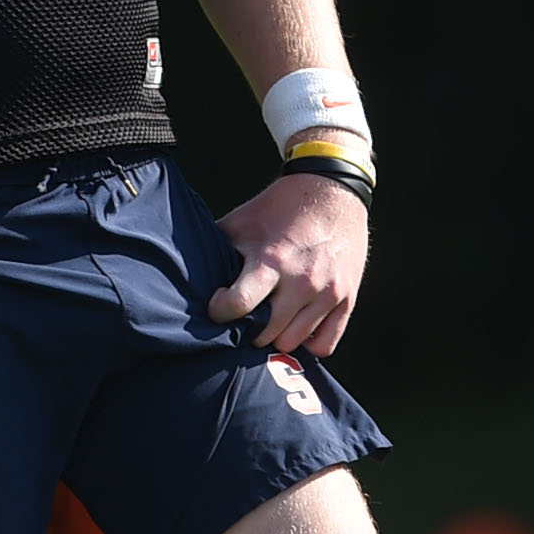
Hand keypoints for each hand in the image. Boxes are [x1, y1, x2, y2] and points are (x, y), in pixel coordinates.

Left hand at [208, 172, 367, 355]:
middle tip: (243, 316)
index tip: (217, 305)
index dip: (219, 311)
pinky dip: (308, 342)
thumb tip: (186, 272)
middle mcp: (302, 281)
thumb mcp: (243, 221)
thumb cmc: (280, 207)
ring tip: (268, 321)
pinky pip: (325, 344)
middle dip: (247, 329)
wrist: (332, 189)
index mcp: (272, 260)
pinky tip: (296, 327)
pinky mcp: (347, 299)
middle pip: (265, 334)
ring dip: (275, 336)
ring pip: (292, 342)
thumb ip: (219, 249)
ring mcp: (327, 293)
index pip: (239, 305)